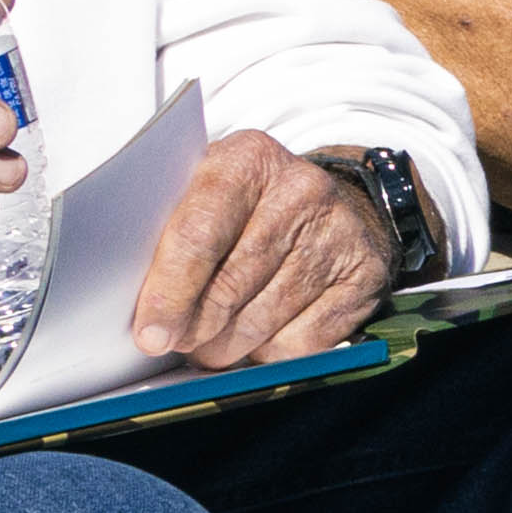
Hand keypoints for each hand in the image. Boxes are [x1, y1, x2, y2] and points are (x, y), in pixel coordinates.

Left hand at [132, 133, 394, 365]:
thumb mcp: (208, 195)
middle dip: (196, 327)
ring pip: (264, 320)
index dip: (170, 291)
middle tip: (176, 343)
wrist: (338, 204)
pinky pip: (304, 342)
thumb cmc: (250, 208)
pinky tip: (258, 340)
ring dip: (228, 346)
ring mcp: (339, 234)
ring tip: (211, 345)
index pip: (200, 233)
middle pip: (232, 284)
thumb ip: (174, 235)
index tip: (150, 333)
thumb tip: (146, 312)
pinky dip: (270, 353)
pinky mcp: (365, 275)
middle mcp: (301, 190)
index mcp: (248, 158)